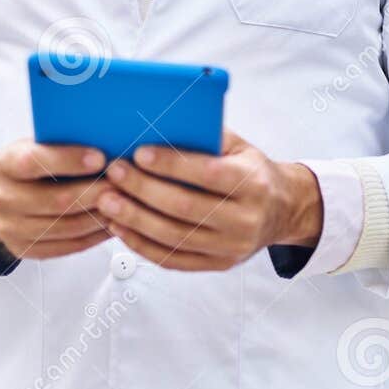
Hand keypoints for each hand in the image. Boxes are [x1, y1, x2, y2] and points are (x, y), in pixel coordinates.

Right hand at [0, 140, 114, 260]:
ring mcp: (11, 229)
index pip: (34, 162)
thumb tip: (106, 142)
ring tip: (124, 204)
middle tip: (123, 185)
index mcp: (4, 165)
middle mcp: (3, 199)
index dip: (69, 160)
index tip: (100, 157)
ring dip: (99, 216)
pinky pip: (67, 246)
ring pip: (66, 227)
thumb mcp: (34, 145)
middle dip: (95, 193)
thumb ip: (60, 145)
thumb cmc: (26, 165)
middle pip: (56, 200)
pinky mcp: (25, 250)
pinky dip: (95, 236)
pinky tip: (113, 223)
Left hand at [97, 129, 322, 271]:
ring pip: (175, 237)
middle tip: (113, 174)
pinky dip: (141, 245)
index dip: (171, 165)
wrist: (282, 210)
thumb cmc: (250, 170)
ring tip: (106, 201)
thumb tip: (159, 123)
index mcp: (254, 183)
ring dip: (134, 219)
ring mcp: (232, 247)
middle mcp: (246, 219)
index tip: (138, 153)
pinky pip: (173, 260)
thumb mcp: (240, 146)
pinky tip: (119, 227)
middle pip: (186, 208)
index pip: (208, 174)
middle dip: (143, 190)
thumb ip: (207, 137)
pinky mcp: (218, 265)